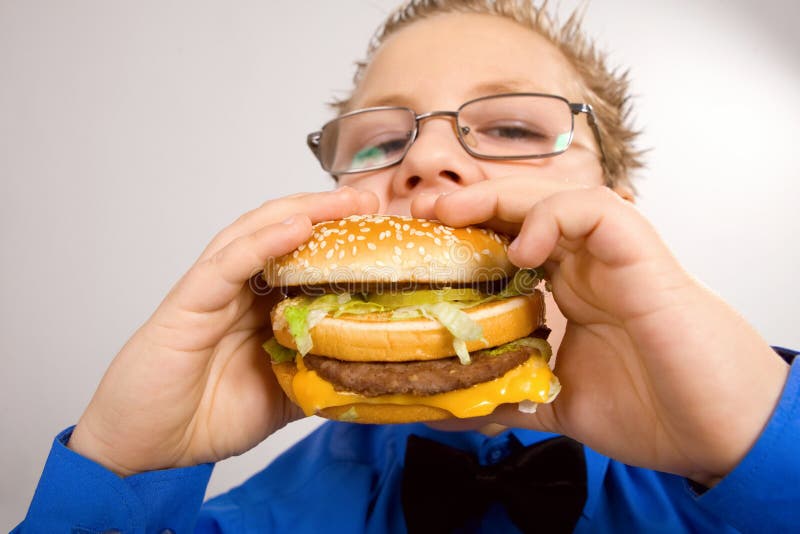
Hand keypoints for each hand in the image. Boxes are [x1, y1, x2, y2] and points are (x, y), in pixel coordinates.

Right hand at [68, 187, 378, 475]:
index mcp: (259, 307)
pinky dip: (261, 243)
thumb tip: (362, 372)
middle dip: (328, 213)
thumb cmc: (205, 417)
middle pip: (284, 234)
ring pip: (257, 234)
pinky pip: (228, 264)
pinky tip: (296, 227)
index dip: (339, 242)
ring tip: (343, 202)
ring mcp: (214, 291)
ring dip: (302, 212)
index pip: (303, 259)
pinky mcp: (190, 301)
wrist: (147, 447)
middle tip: (370, 203)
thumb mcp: (282, 397)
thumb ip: (315, 376)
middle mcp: (238, 289)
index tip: (382, 233)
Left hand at [414, 178, 788, 485]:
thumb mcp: (557, 402)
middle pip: (520, 210)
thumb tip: (446, 410)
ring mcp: (611, 254)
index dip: (464, 234)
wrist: (713, 430)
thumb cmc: (649, 410)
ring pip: (552, 196)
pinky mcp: (640, 252)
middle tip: (422, 212)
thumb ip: (508, 396)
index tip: (419, 243)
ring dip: (498, 196)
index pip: (506, 242)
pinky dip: (553, 217)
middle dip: (469, 204)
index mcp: (565, 289)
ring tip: (454, 213)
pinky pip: (594, 210)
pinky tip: (524, 248)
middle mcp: (584, 263)